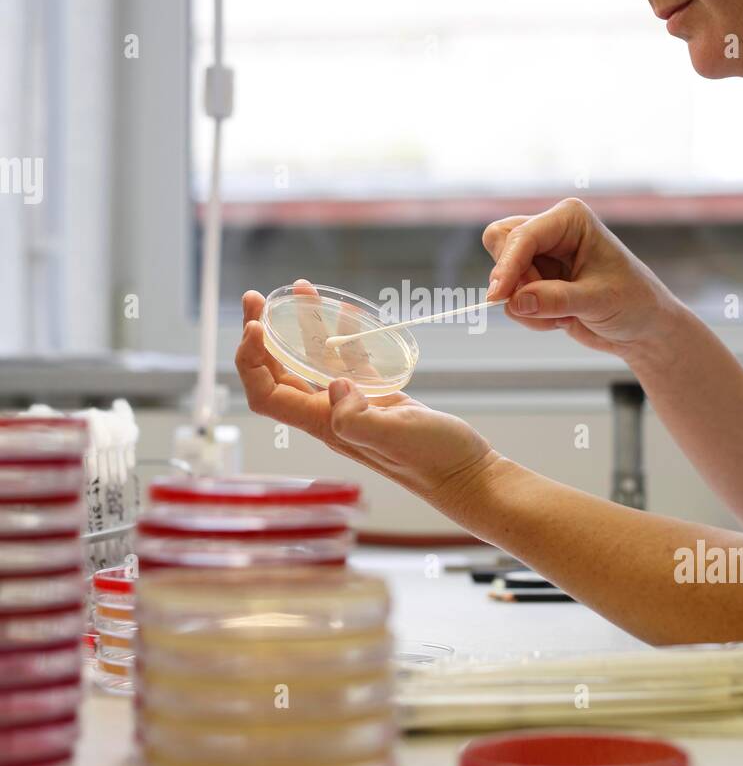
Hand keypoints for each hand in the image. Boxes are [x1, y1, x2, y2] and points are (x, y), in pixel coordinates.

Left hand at [235, 282, 495, 507]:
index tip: (256, 325)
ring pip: (312, 362)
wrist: (466, 474)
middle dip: (261, 337)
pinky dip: (341, 335)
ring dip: (298, 328)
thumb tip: (334, 387)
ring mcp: (352, 405)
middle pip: (277, 374)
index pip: (266, 394)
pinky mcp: (377, 397)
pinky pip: (348, 361)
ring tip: (297, 291)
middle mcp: (329, 415)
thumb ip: (360, 418)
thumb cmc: (434, 460)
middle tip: (256, 298)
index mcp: (325, 424)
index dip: (251, 361)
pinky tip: (345, 311)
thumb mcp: (397, 436)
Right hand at [483, 197, 674, 358]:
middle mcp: (552, 231)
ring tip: (562, 315)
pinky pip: (511, 298)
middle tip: (539, 305)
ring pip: (502, 274)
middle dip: (514, 280)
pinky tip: (561, 319)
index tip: (499, 296)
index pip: (522, 235)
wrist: (644, 328)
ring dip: (524, 303)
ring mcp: (542, 257)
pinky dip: (529, 315)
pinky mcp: (537, 282)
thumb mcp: (597, 301)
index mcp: (570, 219)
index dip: (507, 265)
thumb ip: (555, 299)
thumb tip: (515, 302)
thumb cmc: (633, 302)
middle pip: (500, 243)